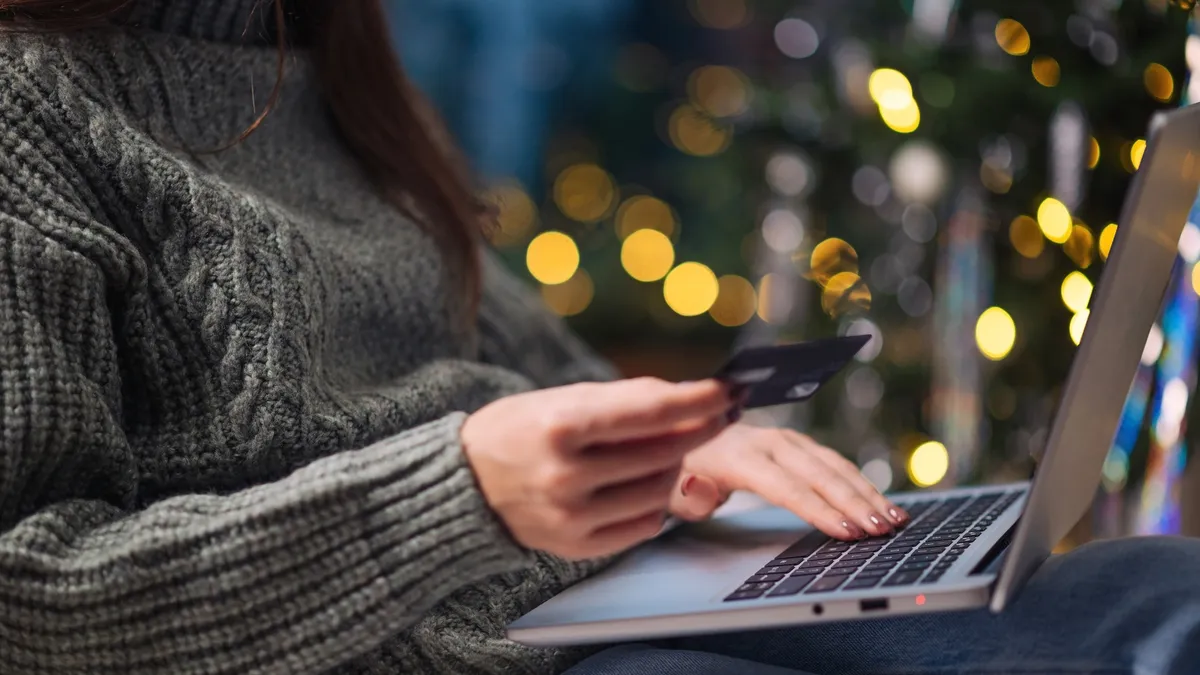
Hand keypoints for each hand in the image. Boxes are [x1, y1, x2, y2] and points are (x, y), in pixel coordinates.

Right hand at [461, 377, 733, 558]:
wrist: (465, 483)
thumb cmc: (519, 430)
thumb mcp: (562, 399)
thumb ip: (625, 400)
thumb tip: (691, 396)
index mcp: (561, 425)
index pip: (652, 412)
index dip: (700, 400)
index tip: (729, 390)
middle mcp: (566, 474)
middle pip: (665, 451)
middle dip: (700, 430)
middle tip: (715, 414)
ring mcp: (572, 516)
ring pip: (661, 490)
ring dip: (675, 465)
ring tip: (662, 449)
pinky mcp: (577, 546)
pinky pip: (645, 525)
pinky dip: (655, 502)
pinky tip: (641, 483)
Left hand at [668, 424, 908, 539]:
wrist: (682, 432)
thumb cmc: (677, 469)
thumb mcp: (667, 487)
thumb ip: (686, 497)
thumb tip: (703, 492)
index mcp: (737, 455)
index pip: (785, 487)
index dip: (818, 511)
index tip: (847, 532)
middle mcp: (767, 442)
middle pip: (818, 474)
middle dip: (855, 503)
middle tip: (884, 530)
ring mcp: (784, 440)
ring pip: (832, 465)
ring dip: (866, 492)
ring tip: (895, 520)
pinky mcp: (796, 444)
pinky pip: (832, 462)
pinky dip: (859, 482)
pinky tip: (880, 503)